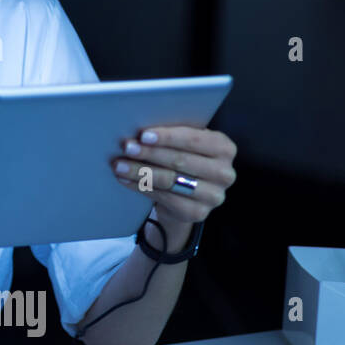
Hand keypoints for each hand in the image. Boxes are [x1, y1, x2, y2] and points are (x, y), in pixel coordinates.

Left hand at [111, 125, 237, 247]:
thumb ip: (172, 136)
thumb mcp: (184, 145)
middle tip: (126, 148)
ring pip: (170, 180)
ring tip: (119, 165)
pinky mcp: (198, 213)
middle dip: (149, 153)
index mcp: (224, 148)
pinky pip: (165, 198)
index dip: (167, 137)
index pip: (194, 140)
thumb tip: (139, 131)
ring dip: (140, 171)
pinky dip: (141, 187)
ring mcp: (214, 195)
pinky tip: (125, 179)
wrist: (186, 196)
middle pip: (180, 160)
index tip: (143, 135)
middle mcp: (225, 172)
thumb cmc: (183, 160)